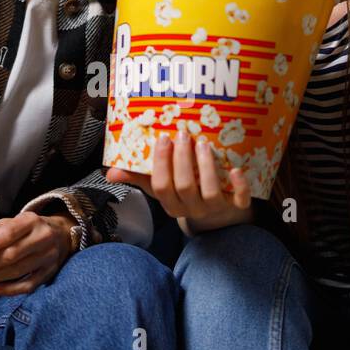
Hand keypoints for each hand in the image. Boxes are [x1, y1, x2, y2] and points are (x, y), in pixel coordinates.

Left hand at [0, 211, 75, 295]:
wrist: (62, 234)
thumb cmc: (30, 229)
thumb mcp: (13, 223)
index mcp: (31, 221)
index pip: (8, 234)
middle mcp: (43, 237)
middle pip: (12, 254)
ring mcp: (49, 256)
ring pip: (19, 270)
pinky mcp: (51, 272)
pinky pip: (30, 285)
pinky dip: (11, 290)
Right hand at [105, 131, 252, 234]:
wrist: (219, 215)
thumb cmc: (186, 194)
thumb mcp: (162, 189)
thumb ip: (139, 178)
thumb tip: (110, 173)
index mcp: (171, 204)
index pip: (161, 186)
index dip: (161, 163)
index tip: (163, 138)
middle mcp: (192, 209)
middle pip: (184, 186)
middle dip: (182, 160)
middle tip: (183, 134)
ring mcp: (215, 210)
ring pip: (210, 192)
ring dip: (206, 166)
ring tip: (203, 143)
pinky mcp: (236, 208)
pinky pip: (239, 200)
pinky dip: (239, 186)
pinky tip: (235, 169)